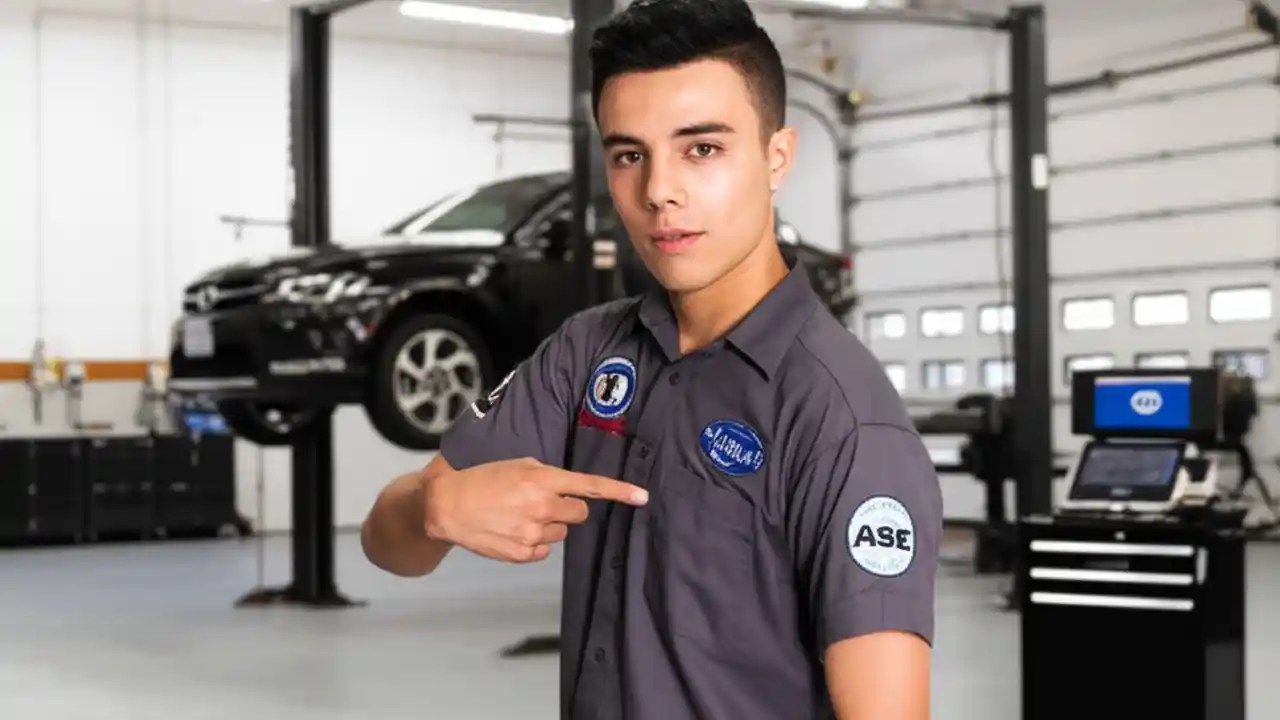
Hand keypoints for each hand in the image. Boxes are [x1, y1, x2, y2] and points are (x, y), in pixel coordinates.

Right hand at [422, 457, 648, 562]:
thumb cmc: (483, 480)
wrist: (448, 507)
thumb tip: (569, 490)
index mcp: (542, 480)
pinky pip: (544, 550)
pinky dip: (533, 542)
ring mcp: (534, 534)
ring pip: (561, 533)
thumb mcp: (517, 466)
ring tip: (518, 516)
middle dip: (567, 508)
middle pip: (579, 513)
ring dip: (548, 525)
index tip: (642, 496)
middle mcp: (543, 507)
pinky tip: (512, 530)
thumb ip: (548, 476)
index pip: (590, 486)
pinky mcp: (524, 554)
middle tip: (541, 502)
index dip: (619, 491)